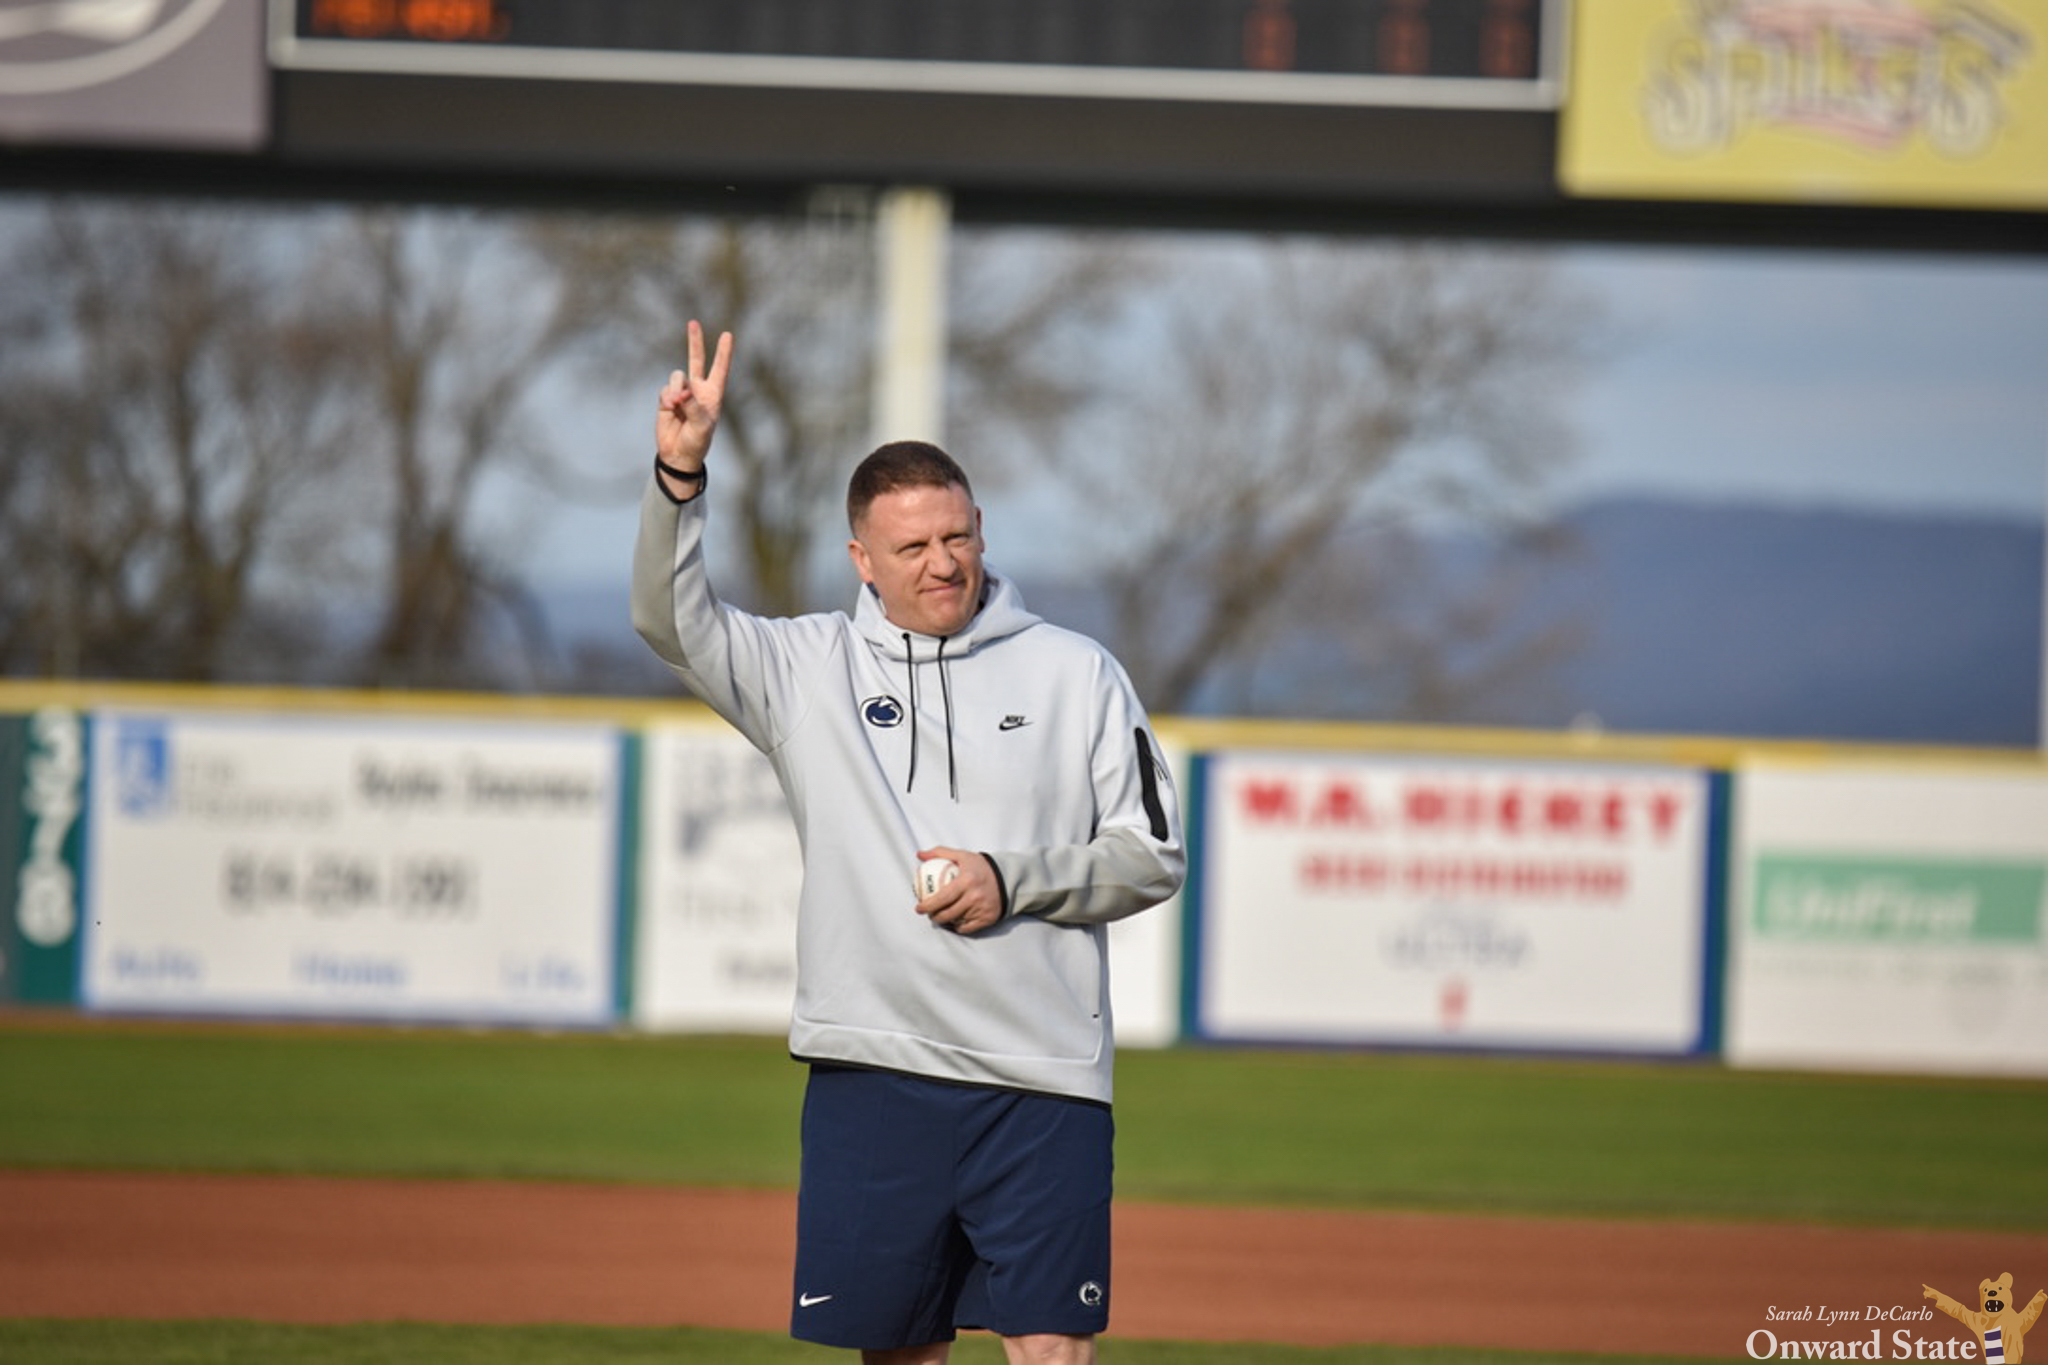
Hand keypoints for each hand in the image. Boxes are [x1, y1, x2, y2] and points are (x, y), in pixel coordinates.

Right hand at [655, 320, 732, 490]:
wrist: (678, 454)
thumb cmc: (697, 441)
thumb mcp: (701, 426)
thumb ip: (693, 406)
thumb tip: (682, 391)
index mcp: (713, 395)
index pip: (720, 369)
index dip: (724, 353)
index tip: (728, 335)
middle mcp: (698, 390)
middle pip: (696, 360)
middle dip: (695, 342)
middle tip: (693, 322)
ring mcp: (682, 393)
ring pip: (678, 376)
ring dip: (677, 388)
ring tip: (678, 405)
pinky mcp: (667, 399)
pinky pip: (666, 389)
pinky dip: (667, 397)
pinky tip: (670, 409)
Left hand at [914, 848, 1003, 935]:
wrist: (1008, 877)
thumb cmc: (982, 867)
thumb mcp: (963, 856)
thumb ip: (940, 853)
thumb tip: (920, 855)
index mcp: (966, 881)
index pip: (942, 897)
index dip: (928, 906)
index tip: (919, 908)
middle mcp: (974, 897)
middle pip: (948, 913)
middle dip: (934, 916)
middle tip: (929, 914)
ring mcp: (981, 909)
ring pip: (956, 921)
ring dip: (945, 922)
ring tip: (939, 917)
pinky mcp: (988, 919)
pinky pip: (968, 928)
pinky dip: (958, 927)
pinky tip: (953, 923)